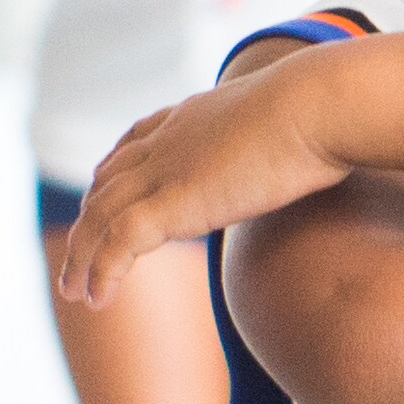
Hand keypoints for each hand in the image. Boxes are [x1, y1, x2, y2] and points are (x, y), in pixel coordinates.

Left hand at [59, 51, 350, 303]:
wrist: (320, 104)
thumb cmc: (330, 111)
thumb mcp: (298, 121)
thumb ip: (288, 140)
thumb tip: (321, 155)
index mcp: (195, 116)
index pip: (136, 141)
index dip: (115, 173)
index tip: (107, 198)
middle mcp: (169, 140)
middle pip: (108, 182)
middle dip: (89, 221)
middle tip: (78, 258)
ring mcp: (166, 170)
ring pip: (100, 216)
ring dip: (82, 257)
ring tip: (73, 291)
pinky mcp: (172, 202)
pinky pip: (117, 243)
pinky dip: (101, 271)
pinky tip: (97, 299)